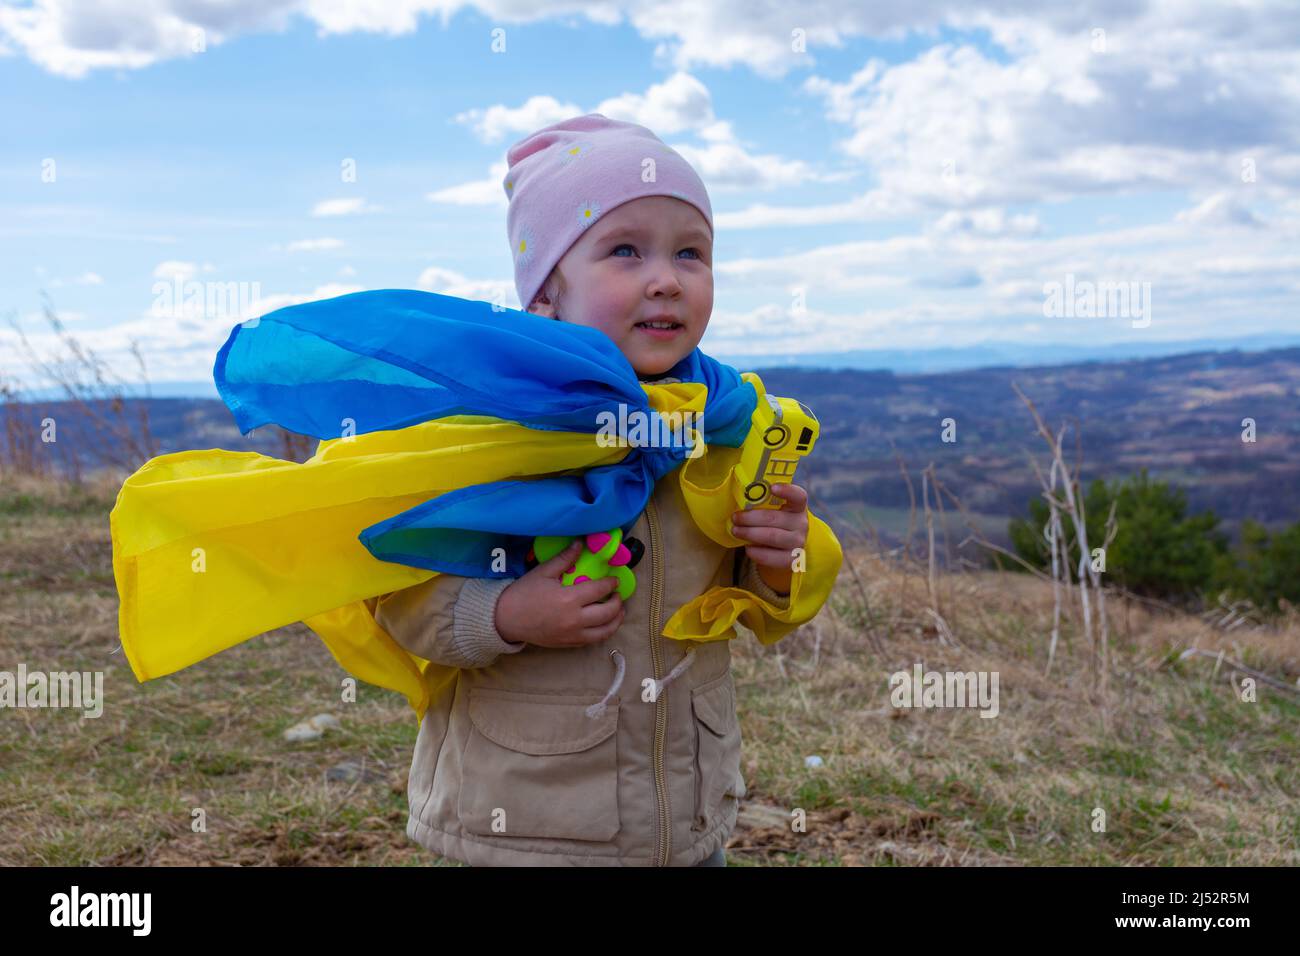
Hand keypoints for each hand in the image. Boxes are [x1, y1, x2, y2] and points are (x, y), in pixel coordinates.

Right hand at [495, 540, 624, 647]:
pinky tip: (602, 624)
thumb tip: (580, 543)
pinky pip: (592, 641)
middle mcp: (575, 620)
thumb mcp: (543, 572)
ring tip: (618, 612)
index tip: (614, 579)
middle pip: (608, 613)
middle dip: (618, 602)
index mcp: (569, 599)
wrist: (506, 619)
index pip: (599, 590)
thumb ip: (564, 558)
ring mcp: (572, 635)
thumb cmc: (523, 594)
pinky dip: (602, 632)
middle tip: (618, 595)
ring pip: (604, 632)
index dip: (611, 583)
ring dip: (616, 621)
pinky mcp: (568, 644)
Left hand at [731, 483, 808, 592]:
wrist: (786, 548)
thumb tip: (739, 498)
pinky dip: (757, 552)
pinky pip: (773, 557)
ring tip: (736, 531)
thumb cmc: (775, 523)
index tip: (772, 488)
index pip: (798, 496)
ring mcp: (798, 542)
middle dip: (750, 518)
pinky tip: (748, 548)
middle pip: (774, 518)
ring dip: (750, 534)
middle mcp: (801, 524)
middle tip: (735, 517)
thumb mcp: (773, 510)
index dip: (787, 491)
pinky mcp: (792, 560)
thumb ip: (762, 503)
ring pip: (772, 537)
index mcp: (797, 507)